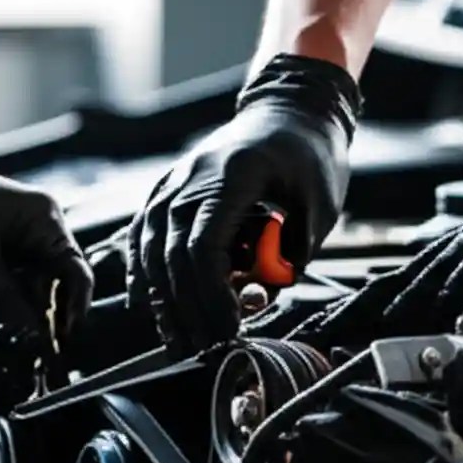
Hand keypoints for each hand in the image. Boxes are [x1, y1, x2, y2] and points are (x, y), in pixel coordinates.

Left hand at [0, 137, 92, 344]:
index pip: (74, 274)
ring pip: (8, 309)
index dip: (71, 310)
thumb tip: (32, 336)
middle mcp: (31, 244)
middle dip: (15, 334)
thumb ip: (1, 296)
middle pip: (39, 300)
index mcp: (42, 226)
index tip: (56, 343)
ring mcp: (7, 260)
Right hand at [127, 53, 361, 355]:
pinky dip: (144, 275)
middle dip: (187, 311)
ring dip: (164, 302)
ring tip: (179, 341)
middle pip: (172, 256)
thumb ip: (291, 255)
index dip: (211, 296)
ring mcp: (173, 182)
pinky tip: (150, 307)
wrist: (288, 110)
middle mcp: (191, 178)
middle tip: (204, 351)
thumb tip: (257, 299)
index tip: (227, 331)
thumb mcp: (320, 206)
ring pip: (150, 250)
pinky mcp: (167, 190)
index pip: (203, 247)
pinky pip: (142, 237)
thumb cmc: (310, 158)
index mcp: (231, 176)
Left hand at [294, 128, 462, 346]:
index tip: (324, 336)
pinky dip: (424, 300)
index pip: (400, 290)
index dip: (358, 314)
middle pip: (386, 285)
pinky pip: (458, 279)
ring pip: (407, 282)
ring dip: (363, 312)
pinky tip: (397, 319)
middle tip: (296, 336)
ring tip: (323, 335)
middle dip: (337, 314)